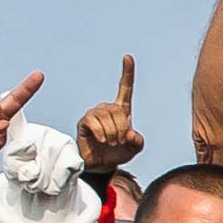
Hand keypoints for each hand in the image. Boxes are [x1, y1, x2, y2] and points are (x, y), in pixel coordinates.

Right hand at [74, 56, 142, 178]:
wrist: (101, 165)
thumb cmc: (117, 153)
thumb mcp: (134, 148)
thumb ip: (138, 141)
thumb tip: (129, 133)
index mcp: (121, 110)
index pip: (125, 88)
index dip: (127, 73)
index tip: (127, 57)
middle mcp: (107, 108)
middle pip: (119, 112)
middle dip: (122, 129)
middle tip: (120, 142)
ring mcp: (94, 113)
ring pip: (107, 117)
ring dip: (112, 133)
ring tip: (111, 143)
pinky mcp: (85, 121)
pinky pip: (94, 122)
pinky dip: (101, 133)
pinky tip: (102, 140)